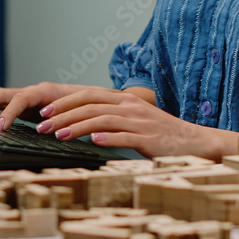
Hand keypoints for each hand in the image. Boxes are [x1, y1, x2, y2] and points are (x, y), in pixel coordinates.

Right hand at [0, 82, 101, 131]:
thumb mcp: (80, 116)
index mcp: (45, 92)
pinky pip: (1, 99)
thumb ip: (66, 122)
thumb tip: (53, 129)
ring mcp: (27, 96)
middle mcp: (33, 92)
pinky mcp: (25, 103)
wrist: (97, 99)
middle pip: (2, 93)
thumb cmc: (89, 109)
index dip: (8, 113)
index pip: (21, 99)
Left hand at [37, 88, 238, 159]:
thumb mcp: (135, 123)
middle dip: (63, 114)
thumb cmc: (161, 136)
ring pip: (102, 119)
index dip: (65, 102)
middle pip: (90, 105)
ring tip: (58, 135)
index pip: (88, 95)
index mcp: (125, 100)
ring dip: (77, 127)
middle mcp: (131, 106)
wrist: (195, 143)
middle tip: (43, 125)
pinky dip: (107, 138)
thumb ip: (112, 121)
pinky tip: (92, 142)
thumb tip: (84, 128)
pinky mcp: (148, 138)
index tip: (45, 112)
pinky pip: (124, 136)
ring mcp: (140, 122)